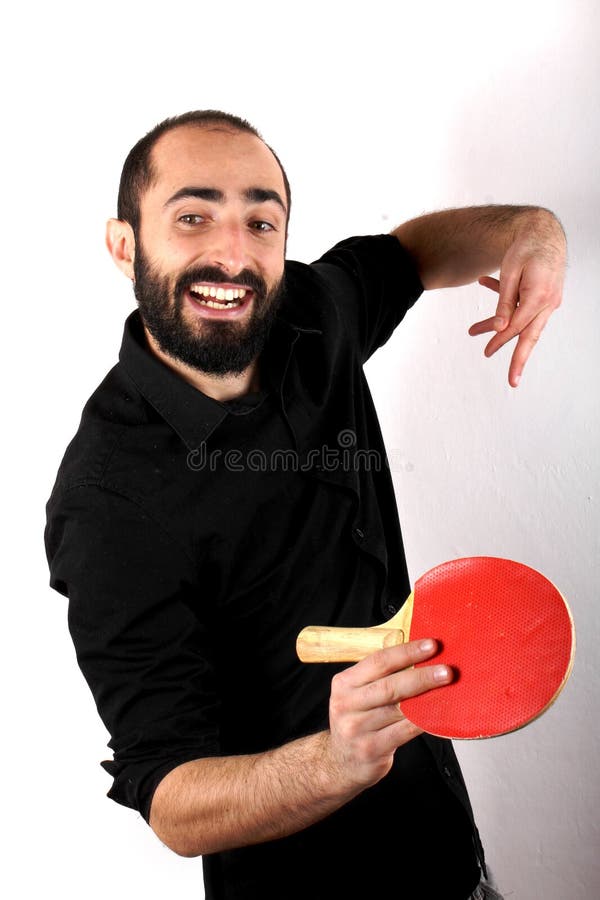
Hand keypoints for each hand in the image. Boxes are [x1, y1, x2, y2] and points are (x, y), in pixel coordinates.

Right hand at [325, 639, 451, 788]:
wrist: (340, 761)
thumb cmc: (357, 720)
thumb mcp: (357, 693)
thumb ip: (380, 677)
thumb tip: (420, 656)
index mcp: (344, 683)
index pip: (378, 662)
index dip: (407, 652)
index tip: (431, 645)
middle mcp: (346, 704)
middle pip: (390, 686)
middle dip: (421, 677)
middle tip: (446, 671)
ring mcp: (357, 729)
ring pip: (399, 710)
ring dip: (426, 699)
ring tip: (446, 691)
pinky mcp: (370, 749)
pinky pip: (403, 732)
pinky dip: (422, 722)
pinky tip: (436, 716)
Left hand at [468, 211, 565, 386]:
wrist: (544, 230)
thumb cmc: (526, 248)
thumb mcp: (511, 271)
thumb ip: (505, 301)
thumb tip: (500, 328)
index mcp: (540, 296)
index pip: (518, 327)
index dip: (501, 341)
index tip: (487, 352)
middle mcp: (547, 302)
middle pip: (530, 336)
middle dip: (519, 359)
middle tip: (512, 381)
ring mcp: (547, 300)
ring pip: (522, 322)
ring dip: (498, 326)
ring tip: (473, 330)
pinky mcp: (542, 296)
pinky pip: (522, 306)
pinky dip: (505, 302)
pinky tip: (485, 283)